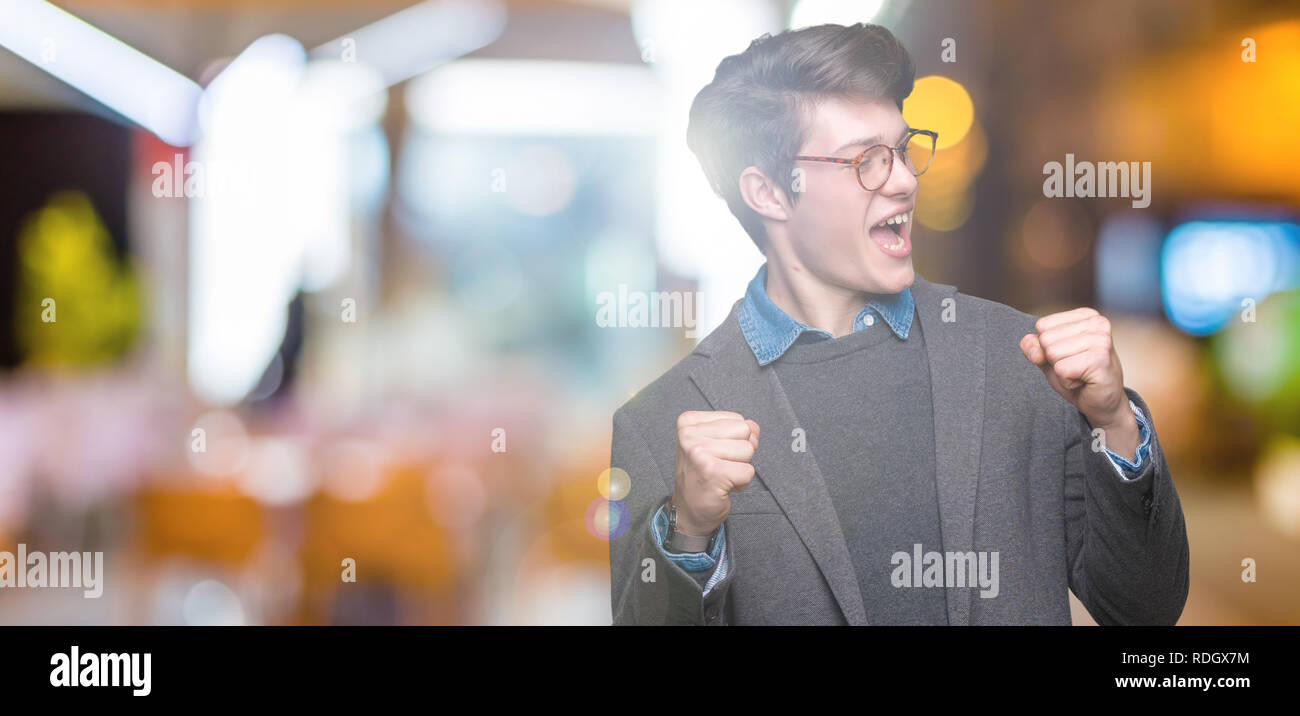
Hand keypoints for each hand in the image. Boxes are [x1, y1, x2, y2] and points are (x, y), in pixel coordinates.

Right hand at [672, 410, 758, 535]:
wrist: (688, 510)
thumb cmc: (702, 475)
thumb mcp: (713, 442)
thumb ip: (736, 428)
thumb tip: (754, 428)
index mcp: (688, 422)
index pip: (737, 419)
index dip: (735, 440)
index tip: (715, 454)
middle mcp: (689, 434)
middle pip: (744, 432)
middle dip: (740, 452)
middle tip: (721, 465)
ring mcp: (699, 453)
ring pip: (748, 450)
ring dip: (740, 467)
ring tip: (722, 475)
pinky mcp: (712, 472)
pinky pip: (748, 471)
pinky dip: (742, 483)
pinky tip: (724, 486)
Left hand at [1019, 307, 1138, 456]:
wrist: (1103, 404)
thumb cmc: (1077, 376)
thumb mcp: (1049, 358)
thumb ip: (1034, 346)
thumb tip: (1032, 347)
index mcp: (1086, 315)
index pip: (1042, 325)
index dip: (1047, 347)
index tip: (1070, 356)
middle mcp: (1097, 322)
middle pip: (1046, 340)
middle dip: (1054, 361)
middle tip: (1076, 368)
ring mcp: (1101, 340)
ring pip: (1052, 354)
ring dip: (1061, 371)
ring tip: (1080, 374)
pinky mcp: (1100, 359)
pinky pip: (1061, 370)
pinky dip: (1067, 381)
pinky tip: (1084, 381)